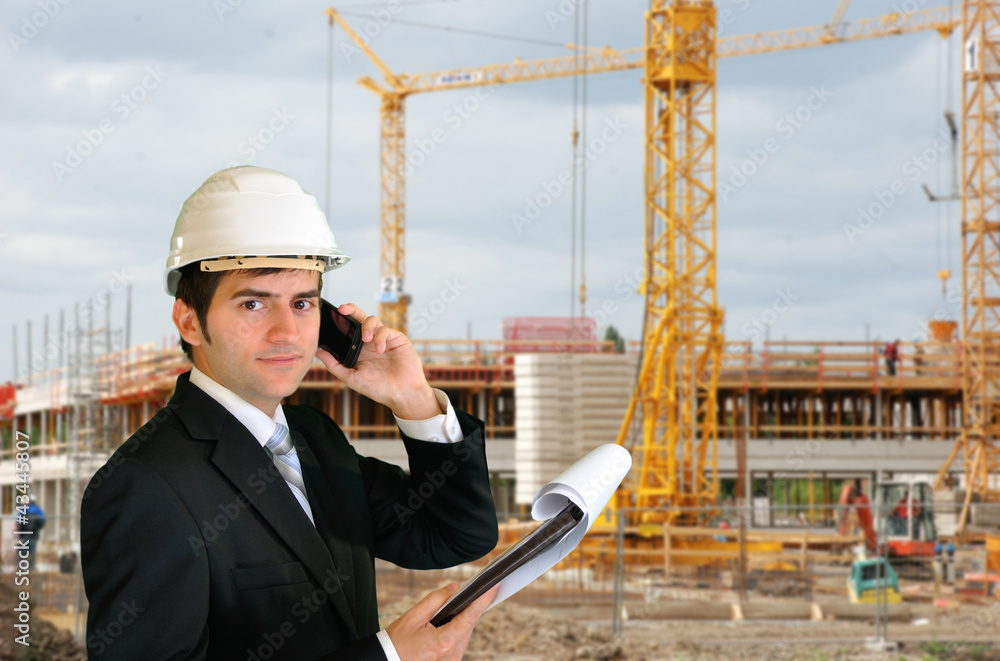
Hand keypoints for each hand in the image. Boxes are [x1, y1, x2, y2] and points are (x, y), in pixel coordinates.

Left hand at [315, 304, 438, 418]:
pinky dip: (381, 337)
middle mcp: (370, 341)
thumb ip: (334, 365)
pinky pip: (386, 330)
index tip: (331, 315)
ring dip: (366, 326)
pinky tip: (380, 350)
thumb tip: (317, 352)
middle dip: (351, 310)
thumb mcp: (351, 377)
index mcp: (359, 348)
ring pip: (373, 320)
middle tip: (343, 309)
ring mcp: (384, 339)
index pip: (348, 328)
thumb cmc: (378, 388)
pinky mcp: (397, 339)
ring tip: (365, 339)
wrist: (401, 394)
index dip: (340, 320)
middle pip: (359, 318)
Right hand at [386, 583, 498, 660]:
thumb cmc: (397, 642)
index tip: (493, 587)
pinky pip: (459, 643)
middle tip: (469, 593)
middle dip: (467, 609)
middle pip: (468, 625)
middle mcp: (453, 654)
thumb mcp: (413, 616)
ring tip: (453, 609)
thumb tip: (453, 588)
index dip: (483, 600)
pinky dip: (456, 631)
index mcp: (445, 641)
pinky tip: (446, 624)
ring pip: (465, 634)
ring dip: (461, 621)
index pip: (470, 616)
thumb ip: (435, 599)